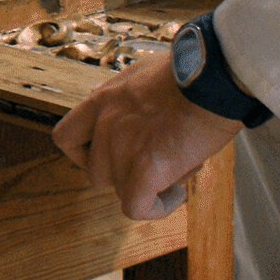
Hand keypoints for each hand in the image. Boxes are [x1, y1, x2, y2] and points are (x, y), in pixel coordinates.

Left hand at [52, 53, 241, 220]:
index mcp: (102, 101)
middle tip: (150, 165)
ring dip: (146, 187)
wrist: (214, 78)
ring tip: (176, 171)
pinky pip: (136, 207)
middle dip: (121, 175)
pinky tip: (177, 193)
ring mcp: (123, 148)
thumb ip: (122, 95)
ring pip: (120, 189)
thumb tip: (114, 102)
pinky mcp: (146, 169)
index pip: (65, 137)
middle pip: (95, 172)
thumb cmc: (190, 71)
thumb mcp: (142, 74)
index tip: (105, 155)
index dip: (82, 154)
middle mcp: (105, 125)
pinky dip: (157, 208)